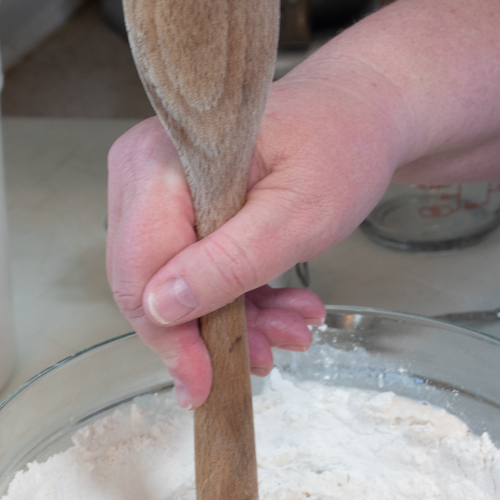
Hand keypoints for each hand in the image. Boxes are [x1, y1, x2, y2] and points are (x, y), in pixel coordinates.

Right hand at [106, 57, 404, 405]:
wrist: (359, 114)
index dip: (169, 338)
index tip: (203, 385)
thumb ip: (229, 263)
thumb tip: (163, 308)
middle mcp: (145, 172)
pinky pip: (194, 270)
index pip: (140, 271)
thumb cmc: (339, 145)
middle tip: (267, 355)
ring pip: (176, 285)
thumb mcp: (296, 218)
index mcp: (163, 164)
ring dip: (236, 319)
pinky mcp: (179, 206)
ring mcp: (158, 189)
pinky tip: (285, 310)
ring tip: (293, 328)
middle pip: (151, 283)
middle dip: (210, 331)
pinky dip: (239, 298)